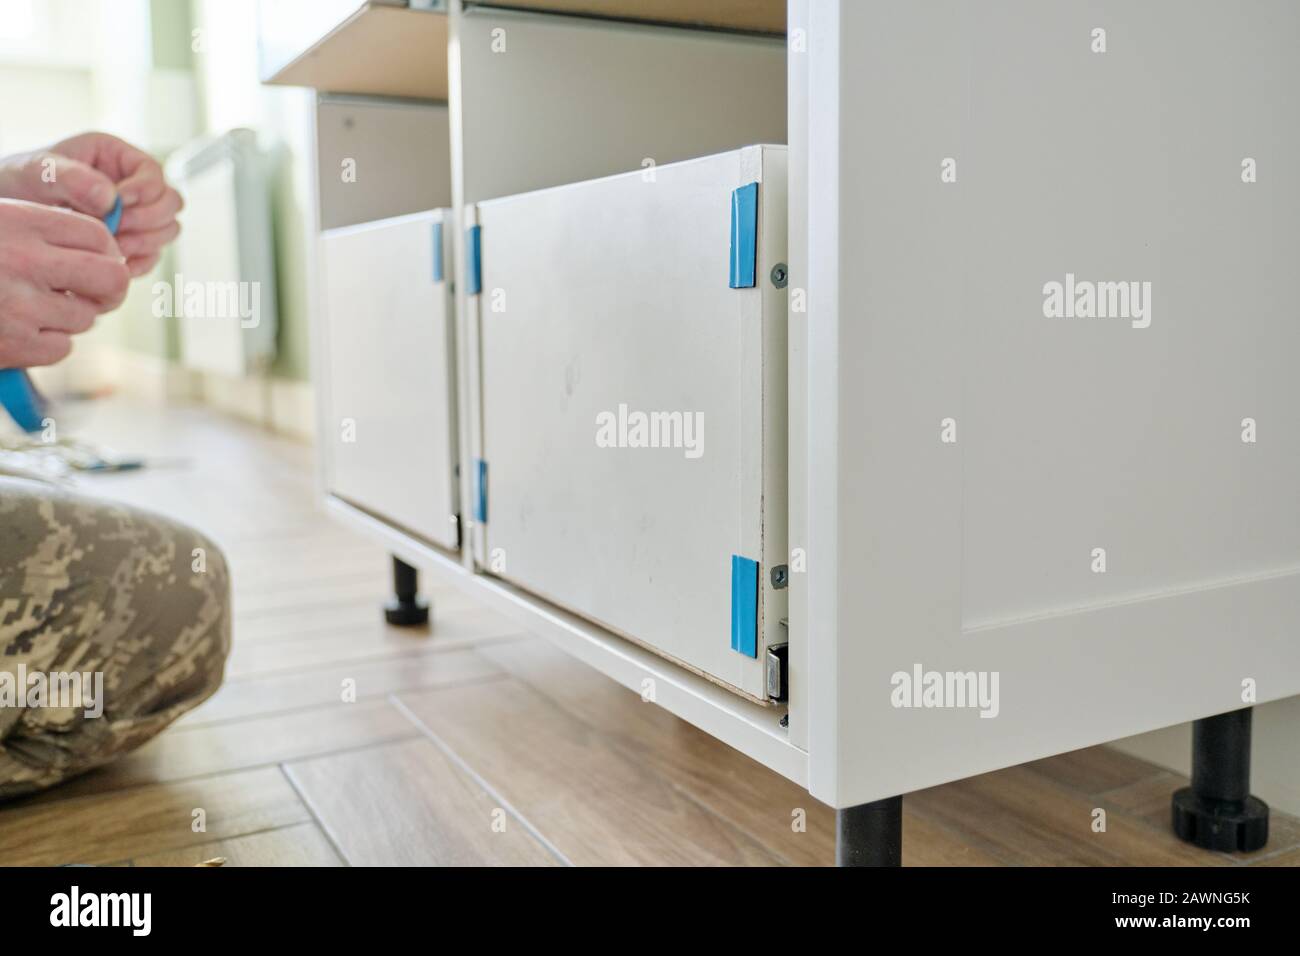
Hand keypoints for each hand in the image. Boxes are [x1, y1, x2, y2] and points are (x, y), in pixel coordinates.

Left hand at [0, 132, 181, 276]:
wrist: (10, 214)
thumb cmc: (21, 184)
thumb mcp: (38, 172)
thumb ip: (73, 178)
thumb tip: (111, 198)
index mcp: (116, 157)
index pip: (153, 174)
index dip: (141, 193)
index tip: (116, 206)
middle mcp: (132, 184)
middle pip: (170, 203)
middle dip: (147, 220)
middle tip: (115, 229)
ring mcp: (136, 214)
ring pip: (168, 230)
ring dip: (145, 242)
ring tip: (111, 244)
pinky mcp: (132, 240)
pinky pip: (153, 255)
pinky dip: (139, 262)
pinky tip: (113, 260)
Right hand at [0, 199, 129, 367]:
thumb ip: (43, 230)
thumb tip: (108, 249)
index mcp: (20, 223)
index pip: (98, 235)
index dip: (107, 250)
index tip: (99, 259)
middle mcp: (25, 262)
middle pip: (112, 278)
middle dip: (111, 288)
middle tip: (97, 292)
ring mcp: (21, 307)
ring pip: (86, 316)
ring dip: (68, 316)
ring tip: (32, 307)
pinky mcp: (15, 345)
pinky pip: (62, 347)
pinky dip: (47, 343)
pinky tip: (20, 329)